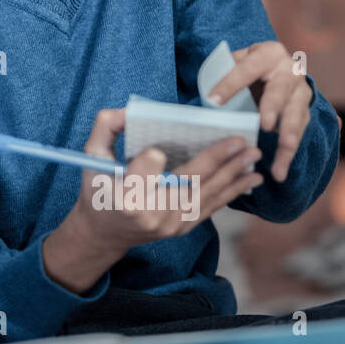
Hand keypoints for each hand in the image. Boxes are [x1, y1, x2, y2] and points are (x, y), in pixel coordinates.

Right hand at [53, 109, 263, 265]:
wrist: (105, 233)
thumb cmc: (98, 190)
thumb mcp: (91, 158)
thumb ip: (104, 129)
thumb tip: (128, 110)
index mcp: (122, 197)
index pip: (138, 176)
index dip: (147, 164)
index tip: (157, 151)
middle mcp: (150, 214)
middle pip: (186, 183)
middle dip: (218, 162)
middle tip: (242, 142)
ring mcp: (169, 224)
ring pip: (206, 195)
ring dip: (233, 176)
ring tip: (253, 157)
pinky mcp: (182, 229)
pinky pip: (211, 207)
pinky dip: (231, 192)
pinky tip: (249, 179)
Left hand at [207, 40, 313, 182]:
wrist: (280, 69)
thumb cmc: (249, 68)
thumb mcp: (237, 63)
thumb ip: (223, 74)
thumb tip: (204, 100)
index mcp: (269, 54)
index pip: (246, 69)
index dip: (229, 84)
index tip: (213, 100)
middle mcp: (291, 72)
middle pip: (280, 91)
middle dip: (273, 108)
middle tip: (264, 125)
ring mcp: (301, 94)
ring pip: (294, 118)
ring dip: (286, 141)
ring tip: (278, 164)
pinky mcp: (305, 112)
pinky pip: (298, 134)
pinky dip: (287, 155)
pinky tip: (279, 172)